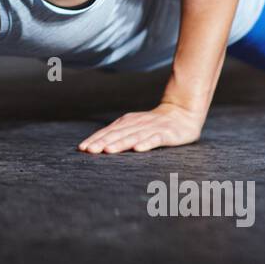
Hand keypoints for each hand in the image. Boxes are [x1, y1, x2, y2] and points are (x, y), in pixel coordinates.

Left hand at [77, 101, 204, 154]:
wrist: (182, 113)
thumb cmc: (154, 124)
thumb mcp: (134, 126)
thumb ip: (118, 134)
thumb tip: (97, 144)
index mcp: (127, 123)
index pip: (108, 132)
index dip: (95, 139)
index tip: (83, 148)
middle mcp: (137, 124)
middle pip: (117, 134)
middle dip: (102, 142)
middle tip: (89, 150)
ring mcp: (152, 128)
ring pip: (133, 137)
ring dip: (120, 143)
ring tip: (108, 150)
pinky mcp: (166, 134)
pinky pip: (155, 139)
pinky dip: (146, 143)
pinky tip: (138, 149)